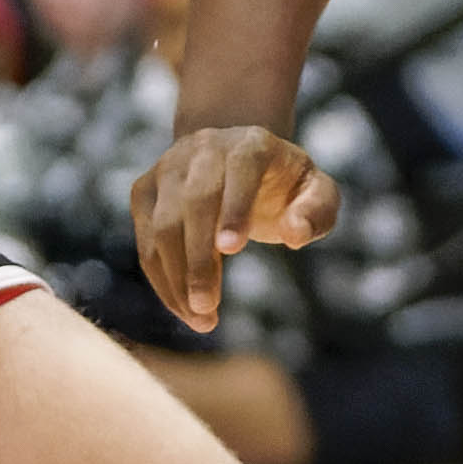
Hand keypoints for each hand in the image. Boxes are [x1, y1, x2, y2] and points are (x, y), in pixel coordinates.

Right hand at [129, 125, 341, 333]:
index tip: (232, 250)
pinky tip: (183, 308)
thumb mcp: (316, 193)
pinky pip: (145, 241)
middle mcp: (203, 147)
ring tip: (201, 319)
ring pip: (160, 225)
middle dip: (197, 258)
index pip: (240, 169)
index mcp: (250, 144)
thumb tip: (295, 233)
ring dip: (176, 278)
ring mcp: (168, 167)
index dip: (235, 207)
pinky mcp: (145, 190)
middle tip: (207, 308)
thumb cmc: (284, 186)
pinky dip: (161, 279)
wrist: (237, 161)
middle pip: (193, 201)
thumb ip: (317, 211)